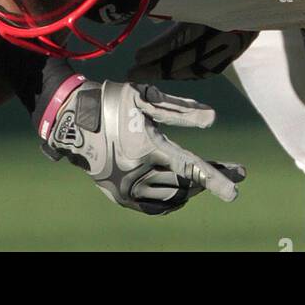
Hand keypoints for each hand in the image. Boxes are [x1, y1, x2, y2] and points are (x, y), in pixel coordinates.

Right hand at [42, 78, 245, 214]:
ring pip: (172, 195)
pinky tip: (186, 191)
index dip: (214, 178)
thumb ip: (180, 110)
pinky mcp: (118, 194)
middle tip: (235, 171)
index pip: (188, 167)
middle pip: (185, 182)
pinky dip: (173, 198)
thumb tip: (213, 118)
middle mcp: (135, 174)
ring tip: (210, 174)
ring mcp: (125, 188)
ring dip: (194, 186)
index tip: (235, 191)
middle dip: (212, 177)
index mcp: (145, 148)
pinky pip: (154, 205)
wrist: (68, 119)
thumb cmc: (111, 101)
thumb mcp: (146, 98)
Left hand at [125, 22, 254, 80]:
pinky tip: (176, 73)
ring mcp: (236, 41)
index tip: (137, 56)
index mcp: (218, 9)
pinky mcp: (240, 46)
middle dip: (159, 67)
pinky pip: (213, 67)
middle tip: (133, 72)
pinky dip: (192, 73)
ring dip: (173, 73)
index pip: (183, 36)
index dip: (159, 49)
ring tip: (149, 73)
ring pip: (200, 67)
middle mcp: (229, 31)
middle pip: (188, 57)